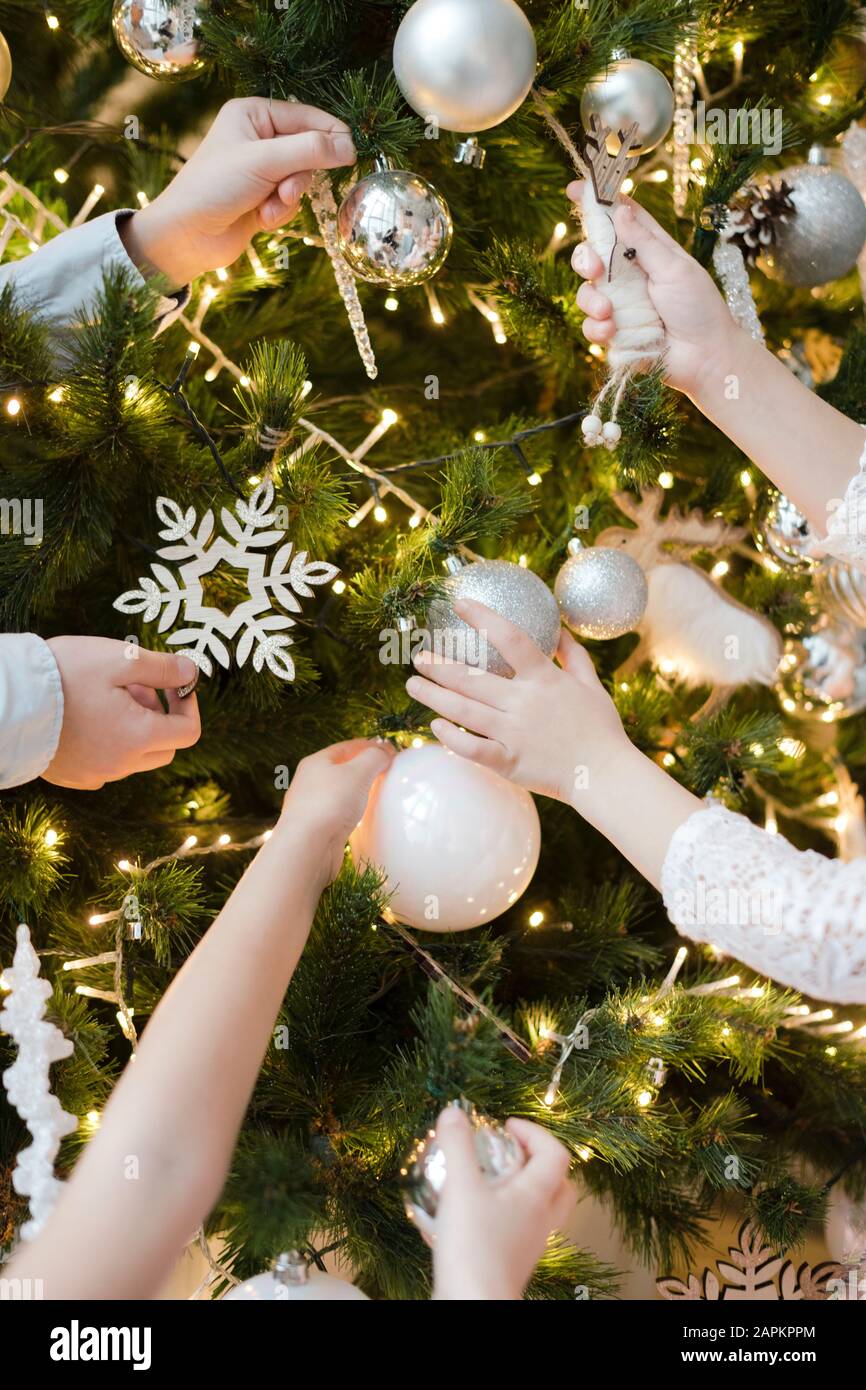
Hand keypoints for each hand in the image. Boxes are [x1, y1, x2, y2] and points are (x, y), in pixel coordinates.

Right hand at [43, 638, 200, 789]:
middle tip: (138, 687)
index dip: (188, 705)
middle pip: (164, 748)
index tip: (174, 684)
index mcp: (137, 737)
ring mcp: (96, 774)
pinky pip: (107, 765)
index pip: (188, 732)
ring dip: (135, 729)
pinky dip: (110, 743)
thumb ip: (162, 668)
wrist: (8, 700)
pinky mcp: (74, 776)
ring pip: (135, 757)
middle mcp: (121, 764)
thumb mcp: (121, 659)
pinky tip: (89, 718)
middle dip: (160, 716)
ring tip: (109, 696)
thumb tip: (192, 674)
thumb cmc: (63, 674)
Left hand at [119, 98, 356, 288]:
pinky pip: (291, 202)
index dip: (329, 133)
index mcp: (253, 114)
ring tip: (269, 207)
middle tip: (288, 189)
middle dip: (300, 175)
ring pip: (301, 179)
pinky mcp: (263, 198)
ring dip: (289, 198)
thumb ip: (309, 151)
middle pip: (307, 149)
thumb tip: (350, 147)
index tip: (352, 151)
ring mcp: (262, 170)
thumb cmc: (214, 187)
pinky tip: (261, 221)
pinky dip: (280, 213)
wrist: (186, 236)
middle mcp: (259, 138)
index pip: (305, 115)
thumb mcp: (264, 162)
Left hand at [278, 738, 395, 885]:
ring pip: (340, 792)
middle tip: (386, 771)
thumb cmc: (329, 803)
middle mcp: (310, 781)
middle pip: (342, 768)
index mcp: (316, 762)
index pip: (347, 746)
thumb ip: (374, 757)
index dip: (370, 746)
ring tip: (377, 793)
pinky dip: (353, 811)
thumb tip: (383, 753)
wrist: (307, 846)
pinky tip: (363, 817)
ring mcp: (312, 805)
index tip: (390, 751)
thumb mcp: (358, 772)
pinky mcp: (317, 827)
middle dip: (365, 768)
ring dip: (359, 791)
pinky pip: (339, 812)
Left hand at [406, 598, 629, 803]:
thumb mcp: (591, 684)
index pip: (510, 638)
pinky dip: (451, 737)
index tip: (459, 603)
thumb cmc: (600, 728)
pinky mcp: (509, 762)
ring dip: (434, 695)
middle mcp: (524, 702)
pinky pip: (472, 748)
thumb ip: (573, 655)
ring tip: (412, 684)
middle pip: (472, 678)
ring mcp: (514, 733)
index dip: (483, 617)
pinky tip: (434, 726)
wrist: (605, 774)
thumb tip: (560, 628)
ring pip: (464, 710)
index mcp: (544, 679)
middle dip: (440, 665)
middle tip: (418, 656)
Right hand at [431, 1106, 573, 1299]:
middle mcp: (540, 1220)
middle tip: (508, 1154)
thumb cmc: (474, 1247)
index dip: (535, 1132)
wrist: (473, 1305)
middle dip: (536, 1163)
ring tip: (484, 1182)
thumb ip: (457, 1145)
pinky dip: (499, 1216)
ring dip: (517, 1190)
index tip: (507, 1126)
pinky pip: (515, 1231)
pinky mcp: (510, 1262)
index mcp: (537, 1196)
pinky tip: (467, 1215)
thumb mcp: (461, 1187)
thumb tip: (454, 1111)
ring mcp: (528, 1244)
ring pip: (538, 1210)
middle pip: (558, 1185)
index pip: (556, 1154)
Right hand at [567, 181, 740, 399]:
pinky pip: (590, 326)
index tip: (574, 187)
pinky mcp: (614, 332)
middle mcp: (629, 274)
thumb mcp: (675, 268)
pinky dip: (597, 328)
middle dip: (585, 258)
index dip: (597, 202)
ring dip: (592, 300)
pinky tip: (613, 332)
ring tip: (610, 313)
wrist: (704, 357)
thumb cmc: (699, 308)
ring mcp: (620, 304)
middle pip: (591, 253)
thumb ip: (644, 242)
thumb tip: (619, 209)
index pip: (619, 218)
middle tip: (594, 268)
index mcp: (648, 250)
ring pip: (585, 292)